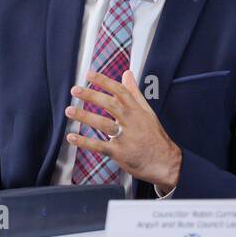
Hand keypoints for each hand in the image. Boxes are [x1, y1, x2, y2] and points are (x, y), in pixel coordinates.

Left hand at [65, 69, 181, 192]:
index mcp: (136, 110)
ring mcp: (125, 137)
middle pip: (110, 104)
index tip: (90, 75)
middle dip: (91, 95)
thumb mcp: (147, 111)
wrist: (165, 162)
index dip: (104, 81)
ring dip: (85, 116)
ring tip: (70, 110)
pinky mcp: (119, 153)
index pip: (120, 91)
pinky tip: (72, 137)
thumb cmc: (155, 136)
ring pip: (103, 124)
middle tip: (76, 90)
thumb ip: (134, 92)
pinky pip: (99, 146)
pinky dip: (85, 142)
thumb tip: (127, 74)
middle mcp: (131, 121)